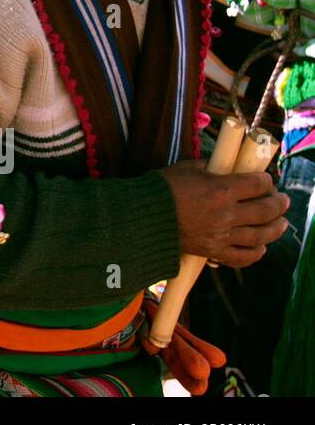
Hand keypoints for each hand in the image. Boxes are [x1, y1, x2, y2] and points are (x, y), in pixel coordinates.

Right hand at [160, 160, 288, 266]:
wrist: (141, 217)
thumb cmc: (161, 189)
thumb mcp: (186, 168)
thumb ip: (211, 167)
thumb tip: (226, 167)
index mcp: (220, 189)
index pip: (258, 184)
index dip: (266, 180)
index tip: (266, 180)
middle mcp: (226, 214)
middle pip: (266, 210)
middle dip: (279, 203)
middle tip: (284, 200)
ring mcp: (221, 234)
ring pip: (261, 235)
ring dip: (276, 228)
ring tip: (281, 222)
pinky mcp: (213, 250)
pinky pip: (243, 256)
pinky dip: (257, 253)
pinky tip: (262, 246)